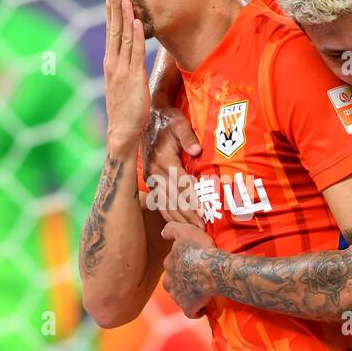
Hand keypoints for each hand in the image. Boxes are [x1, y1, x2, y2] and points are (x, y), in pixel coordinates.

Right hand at [103, 0, 149, 155]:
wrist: (122, 131)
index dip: (111, 16)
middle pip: (113, 31)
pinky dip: (136, 34)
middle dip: (114, 10)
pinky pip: (135, 51)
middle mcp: (113, 64)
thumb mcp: (124, 86)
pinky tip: (136, 20)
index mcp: (110, 65)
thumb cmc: (126, 111)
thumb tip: (134, 58)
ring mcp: (121, 69)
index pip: (110, 35)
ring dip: (125, 16)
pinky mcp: (132, 76)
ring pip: (123, 37)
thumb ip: (128, 69)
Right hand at [142, 106, 202, 228]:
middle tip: (201, 229)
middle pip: (173, 199)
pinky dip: (168, 214)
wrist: (148, 119)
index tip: (203, 213)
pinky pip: (158, 202)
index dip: (192, 200)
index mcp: (163, 159)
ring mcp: (151, 178)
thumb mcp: (179, 123)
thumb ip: (188, 136)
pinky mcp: (150, 181)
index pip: (180, 185)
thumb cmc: (168, 121)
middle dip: (187, 215)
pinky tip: (178, 225)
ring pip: (164, 203)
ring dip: (179, 219)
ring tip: (192, 231)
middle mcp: (155, 172)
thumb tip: (197, 150)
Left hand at [160, 221, 215, 317]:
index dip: (182, 264)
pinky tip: (205, 307)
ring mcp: (178, 297)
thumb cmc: (200, 249)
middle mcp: (169, 282)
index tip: (193, 263)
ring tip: (204, 292)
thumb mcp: (185, 232)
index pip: (172, 265)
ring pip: (181, 297)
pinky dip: (197, 310)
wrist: (212, 270)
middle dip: (183, 282)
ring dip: (190, 296)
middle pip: (175, 283)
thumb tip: (162, 233)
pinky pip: (191, 312)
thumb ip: (172, 229)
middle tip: (199, 278)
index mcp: (168, 264)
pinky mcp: (188, 308)